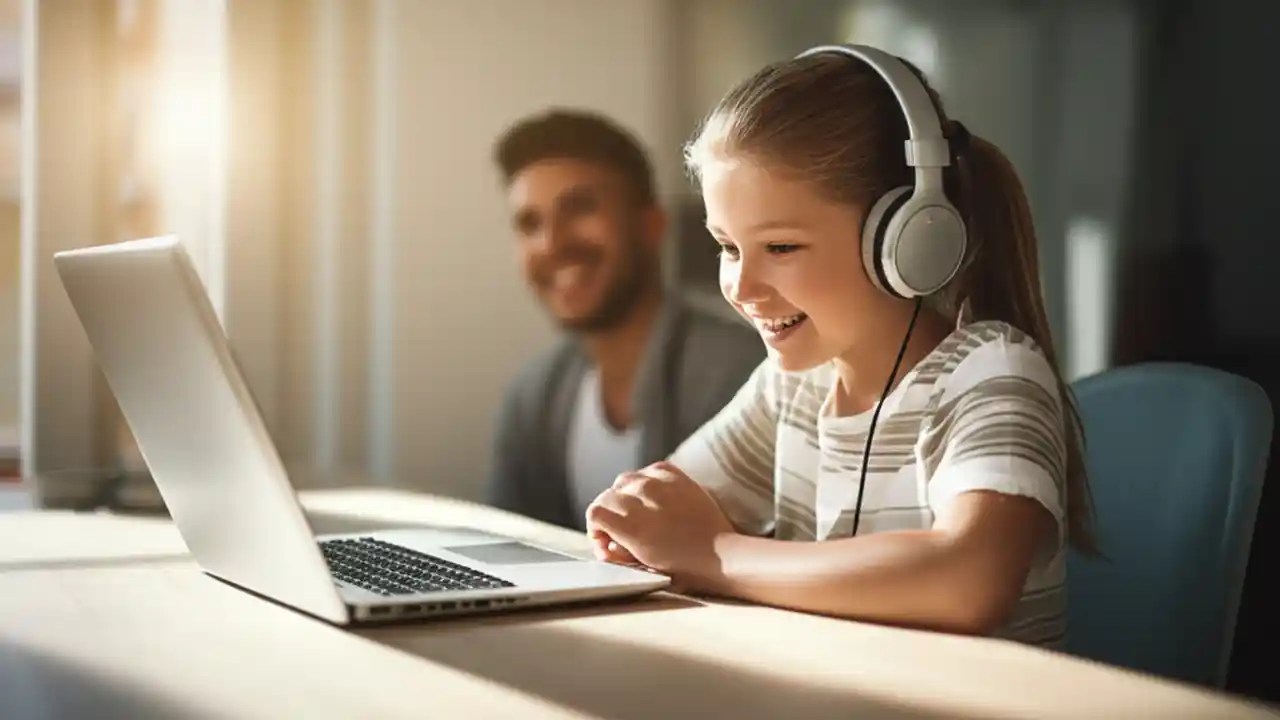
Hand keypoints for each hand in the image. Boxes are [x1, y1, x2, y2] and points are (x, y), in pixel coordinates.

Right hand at [585, 461, 735, 589]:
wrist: (723, 556)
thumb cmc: (683, 568)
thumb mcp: (642, 566)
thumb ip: (617, 552)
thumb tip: (605, 543)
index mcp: (632, 525)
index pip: (594, 511)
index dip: (596, 528)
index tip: (607, 541)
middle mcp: (643, 499)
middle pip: (607, 494)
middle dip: (609, 513)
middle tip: (622, 531)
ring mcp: (660, 484)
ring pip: (625, 479)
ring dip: (626, 495)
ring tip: (640, 513)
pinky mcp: (677, 476)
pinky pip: (648, 470)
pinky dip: (646, 481)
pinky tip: (654, 498)